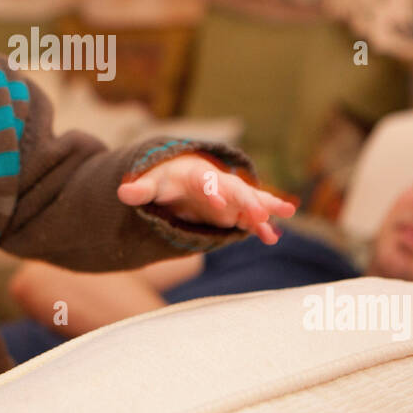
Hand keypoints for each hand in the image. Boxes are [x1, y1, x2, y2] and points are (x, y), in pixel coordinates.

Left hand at [117, 153, 294, 244]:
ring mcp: (228, 197)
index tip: (218, 203)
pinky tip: (272, 238)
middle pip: (235, 190)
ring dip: (267, 208)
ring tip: (288, 213)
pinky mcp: (233, 211)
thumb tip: (124, 192)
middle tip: (261, 213)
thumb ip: (141, 188)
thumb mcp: (150, 183)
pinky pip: (250, 218)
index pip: (206, 181)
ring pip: (251, 201)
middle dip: (248, 201)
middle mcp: (218, 183)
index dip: (213, 191)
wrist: (176, 177)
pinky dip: (261, 227)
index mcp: (197, 173)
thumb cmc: (164, 179)